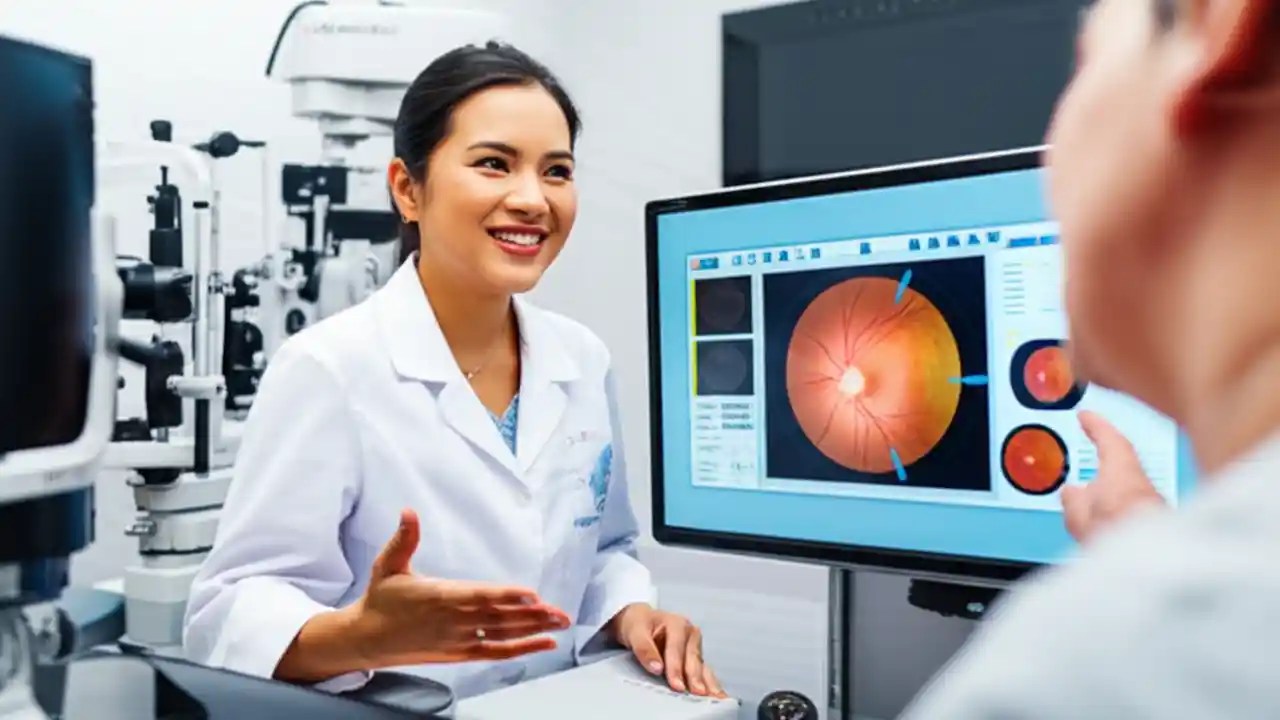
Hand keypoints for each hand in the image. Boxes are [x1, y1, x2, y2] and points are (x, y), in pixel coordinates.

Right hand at [348, 508, 570, 666]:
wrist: (367, 638)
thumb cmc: (381, 599)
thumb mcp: (388, 565)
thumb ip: (403, 540)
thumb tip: (408, 512)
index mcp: (440, 596)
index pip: (480, 596)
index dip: (507, 596)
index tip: (532, 594)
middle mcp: (453, 620)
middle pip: (500, 617)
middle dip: (533, 615)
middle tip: (561, 612)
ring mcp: (459, 639)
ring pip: (502, 635)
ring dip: (533, 630)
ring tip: (560, 623)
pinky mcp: (460, 653)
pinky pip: (495, 652)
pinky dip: (521, 649)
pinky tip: (544, 644)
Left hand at [610, 603, 725, 697]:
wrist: (642, 621)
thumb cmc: (640, 624)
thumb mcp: (635, 632)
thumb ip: (644, 648)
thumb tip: (656, 667)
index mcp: (677, 623)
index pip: (677, 648)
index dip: (676, 667)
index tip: (676, 684)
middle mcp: (690, 634)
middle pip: (693, 658)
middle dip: (695, 677)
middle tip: (697, 693)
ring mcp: (695, 646)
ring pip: (702, 666)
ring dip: (707, 682)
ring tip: (713, 696)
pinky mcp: (695, 658)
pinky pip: (703, 672)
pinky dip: (709, 683)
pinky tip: (715, 694)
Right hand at [1061, 411, 1167, 543]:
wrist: (1148, 559)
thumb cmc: (1117, 530)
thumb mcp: (1078, 513)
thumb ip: (1073, 499)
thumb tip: (1071, 492)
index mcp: (1121, 468)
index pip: (1110, 438)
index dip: (1096, 426)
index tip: (1086, 416)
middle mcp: (1142, 483)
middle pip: (1123, 465)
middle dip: (1107, 462)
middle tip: (1092, 459)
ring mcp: (1153, 504)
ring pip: (1128, 490)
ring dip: (1112, 492)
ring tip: (1092, 505)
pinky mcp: (1158, 525)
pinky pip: (1133, 511)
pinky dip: (1120, 512)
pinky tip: (1108, 528)